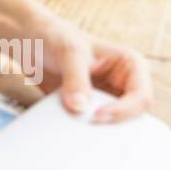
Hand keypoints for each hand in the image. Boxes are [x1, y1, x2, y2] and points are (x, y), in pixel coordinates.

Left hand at [33, 15, 153, 122]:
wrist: (29, 40)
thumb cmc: (54, 36)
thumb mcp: (68, 52)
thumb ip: (76, 78)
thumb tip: (80, 108)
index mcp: (131, 66)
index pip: (141, 98)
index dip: (123, 111)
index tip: (95, 115)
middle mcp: (123, 85)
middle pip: (132, 118)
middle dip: (113, 126)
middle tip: (88, 129)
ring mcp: (106, 99)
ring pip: (113, 126)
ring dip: (98, 132)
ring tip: (78, 133)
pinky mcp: (88, 109)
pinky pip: (92, 128)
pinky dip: (83, 132)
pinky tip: (68, 132)